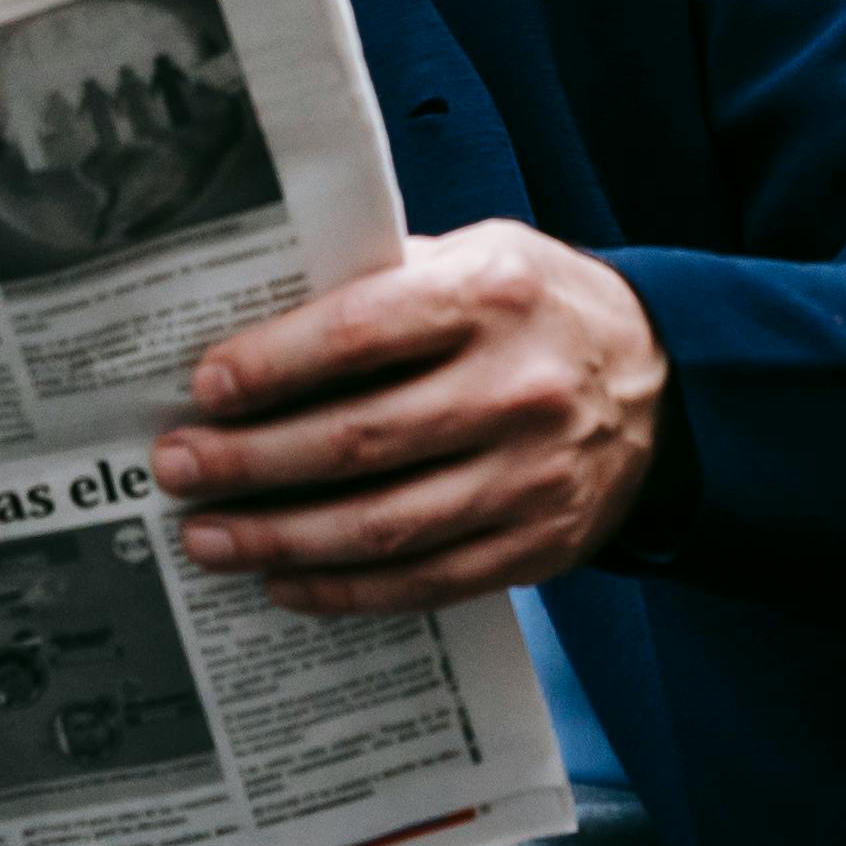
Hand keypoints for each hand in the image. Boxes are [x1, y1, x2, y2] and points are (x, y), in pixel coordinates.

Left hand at [149, 221, 664, 616]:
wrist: (669, 384)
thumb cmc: (538, 308)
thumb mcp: (480, 256)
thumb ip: (385, 282)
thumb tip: (254, 321)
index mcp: (492, 295)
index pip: (361, 332)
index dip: (273, 365)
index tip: (204, 387)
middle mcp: (517, 388)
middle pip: (359, 440)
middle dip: (251, 461)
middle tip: (176, 467)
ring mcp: (532, 477)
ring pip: (385, 526)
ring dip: (281, 538)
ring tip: (208, 537)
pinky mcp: (540, 545)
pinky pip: (427, 582)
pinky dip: (347, 588)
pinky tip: (285, 580)